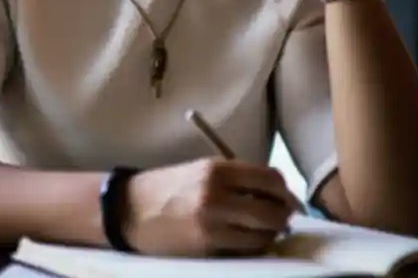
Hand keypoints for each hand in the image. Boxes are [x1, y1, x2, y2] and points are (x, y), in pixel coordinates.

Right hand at [123, 158, 300, 255]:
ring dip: (271, 233)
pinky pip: (246, 248)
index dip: (285, 190)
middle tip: (284, 218)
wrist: (130, 210)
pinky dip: (255, 246)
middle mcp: (216, 194)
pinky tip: (249, 241)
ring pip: (263, 232)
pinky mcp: (208, 245)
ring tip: (267, 231)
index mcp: (216, 169)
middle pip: (272, 209)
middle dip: (284, 216)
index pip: (269, 178)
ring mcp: (212, 222)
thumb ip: (236, 178)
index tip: (286, 197)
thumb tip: (276, 192)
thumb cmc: (167, 188)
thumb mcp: (200, 170)